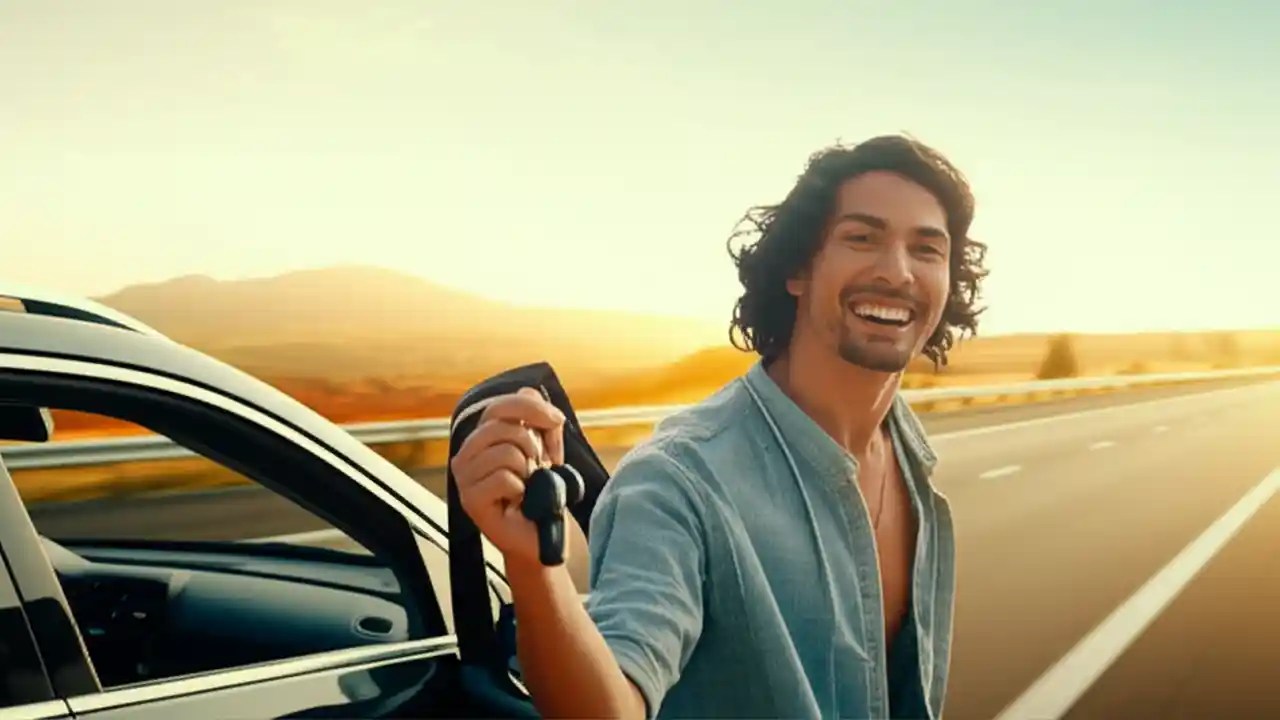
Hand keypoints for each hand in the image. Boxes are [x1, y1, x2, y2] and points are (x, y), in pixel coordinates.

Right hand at [451, 387, 567, 567]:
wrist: (542, 536)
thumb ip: (539, 419)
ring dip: (527, 471)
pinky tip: (520, 501)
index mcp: (482, 437)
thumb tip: (531, 392)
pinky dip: (522, 490)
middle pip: (503, 427)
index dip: (532, 408)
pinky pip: (504, 478)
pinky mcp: (470, 500)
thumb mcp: (546, 449)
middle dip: (533, 447)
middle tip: (536, 469)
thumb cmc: (541, 493)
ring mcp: (465, 477)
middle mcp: (467, 453)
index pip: (500, 406)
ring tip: (527, 486)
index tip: (557, 421)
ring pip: (505, 452)